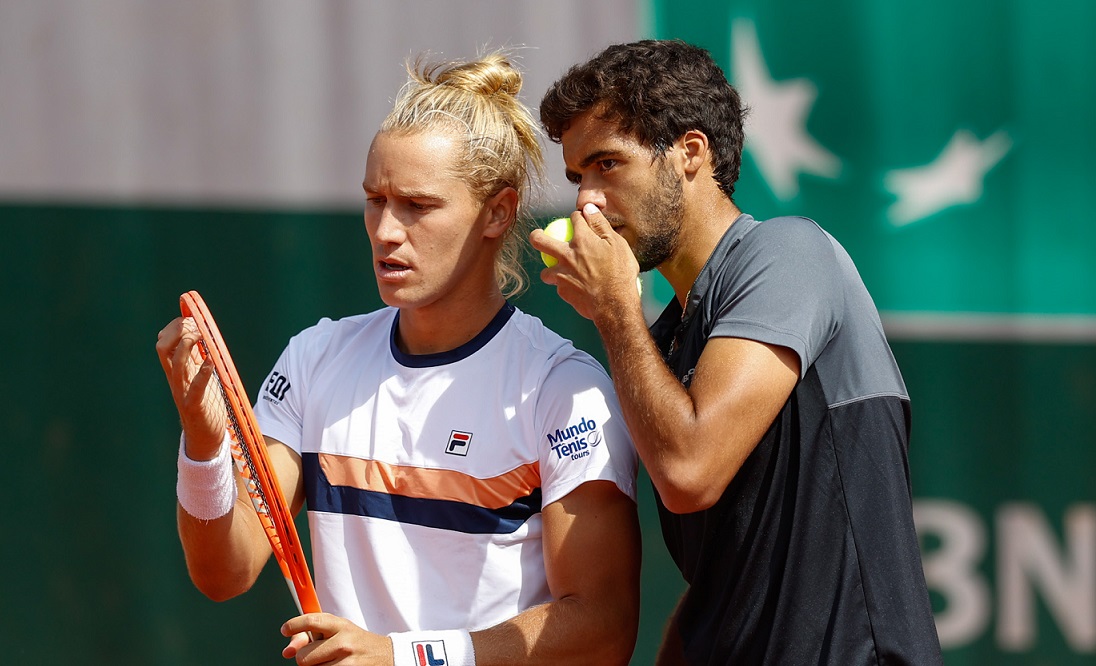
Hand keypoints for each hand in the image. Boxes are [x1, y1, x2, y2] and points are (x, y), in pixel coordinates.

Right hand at [155, 316, 226, 459]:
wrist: (205, 436)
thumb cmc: (205, 402)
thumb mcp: (199, 374)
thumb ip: (197, 355)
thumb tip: (198, 329)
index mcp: (176, 368)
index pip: (164, 340)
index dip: (176, 325)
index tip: (194, 318)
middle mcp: (175, 378)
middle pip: (163, 347)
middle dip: (178, 330)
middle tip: (198, 327)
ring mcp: (182, 392)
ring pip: (175, 364)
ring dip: (186, 345)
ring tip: (201, 336)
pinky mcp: (194, 406)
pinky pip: (195, 388)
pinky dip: (203, 373)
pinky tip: (211, 361)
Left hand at [281, 613, 392, 664]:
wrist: (386, 656)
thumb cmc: (354, 642)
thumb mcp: (337, 631)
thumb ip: (311, 635)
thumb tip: (287, 652)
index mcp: (340, 625)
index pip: (311, 621)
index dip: (293, 625)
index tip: (285, 630)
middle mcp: (343, 642)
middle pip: (303, 657)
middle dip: (304, 657)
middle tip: (317, 654)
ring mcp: (347, 662)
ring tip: (330, 662)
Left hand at [530, 203, 640, 321]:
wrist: (614, 305)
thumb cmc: (620, 273)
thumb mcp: (617, 244)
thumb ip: (600, 224)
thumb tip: (588, 208)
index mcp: (582, 240)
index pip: (575, 219)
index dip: (578, 217)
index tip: (581, 220)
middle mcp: (567, 255)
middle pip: (541, 241)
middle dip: (537, 236)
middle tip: (538, 236)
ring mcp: (562, 276)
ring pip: (545, 272)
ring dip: (550, 271)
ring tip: (557, 272)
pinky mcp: (563, 293)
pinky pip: (560, 288)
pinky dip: (566, 287)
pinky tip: (575, 288)